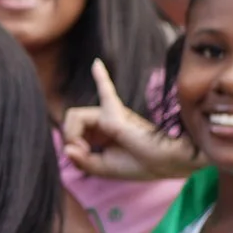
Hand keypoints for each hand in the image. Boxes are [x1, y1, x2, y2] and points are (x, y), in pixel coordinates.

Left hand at [63, 59, 200, 182]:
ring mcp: (111, 113)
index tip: (82, 155)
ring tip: (85, 147)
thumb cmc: (139, 164)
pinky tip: (96, 63)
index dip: (70, 144)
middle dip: (69, 137)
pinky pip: (106, 91)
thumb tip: (66, 148)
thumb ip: (82, 161)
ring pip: (75, 115)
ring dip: (72, 133)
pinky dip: (100, 77)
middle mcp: (105, 118)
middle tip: (83, 151)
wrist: (167, 162)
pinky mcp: (117, 113)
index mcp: (101, 131)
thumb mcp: (103, 168)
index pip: (72, 129)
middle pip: (71, 120)